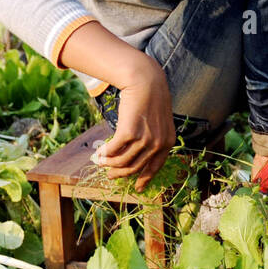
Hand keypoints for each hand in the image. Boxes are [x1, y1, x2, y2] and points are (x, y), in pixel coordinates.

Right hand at [92, 58, 173, 191]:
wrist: (145, 81)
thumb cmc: (151, 98)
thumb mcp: (160, 120)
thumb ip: (154, 137)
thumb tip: (136, 153)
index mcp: (168, 142)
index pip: (155, 167)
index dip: (145, 178)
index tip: (137, 187)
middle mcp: (158, 144)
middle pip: (135, 167)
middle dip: (120, 174)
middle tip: (110, 176)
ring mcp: (144, 140)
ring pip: (122, 161)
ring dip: (108, 164)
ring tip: (100, 162)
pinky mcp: (129, 133)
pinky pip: (113, 150)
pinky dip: (104, 153)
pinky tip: (99, 153)